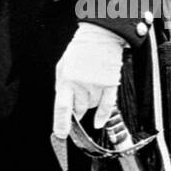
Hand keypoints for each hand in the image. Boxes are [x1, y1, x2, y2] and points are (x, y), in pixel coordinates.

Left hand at [53, 24, 124, 139]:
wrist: (100, 36)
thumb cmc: (80, 50)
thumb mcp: (63, 66)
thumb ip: (62, 86)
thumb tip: (64, 106)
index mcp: (66, 79)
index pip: (62, 107)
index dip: (61, 124)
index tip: (61, 134)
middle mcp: (81, 84)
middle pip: (78, 109)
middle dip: (76, 110)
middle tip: (78, 99)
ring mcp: (96, 85)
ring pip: (91, 107)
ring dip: (89, 103)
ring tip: (89, 87)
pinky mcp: (110, 84)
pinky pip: (106, 107)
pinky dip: (102, 116)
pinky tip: (98, 121)